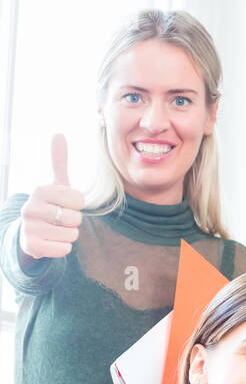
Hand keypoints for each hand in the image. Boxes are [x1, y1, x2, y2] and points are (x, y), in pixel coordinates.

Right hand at [18, 134, 84, 261]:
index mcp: (39, 190)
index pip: (78, 200)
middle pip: (75, 218)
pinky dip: (64, 248)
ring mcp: (29, 228)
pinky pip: (64, 249)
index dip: (78, 205)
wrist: (31, 232)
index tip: (65, 204)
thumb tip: (58, 134)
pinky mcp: (32, 246)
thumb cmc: (50, 205)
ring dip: (69, 235)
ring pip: (71, 235)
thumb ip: (59, 161)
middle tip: (60, 219)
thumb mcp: (56, 184)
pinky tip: (52, 241)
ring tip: (56, 230)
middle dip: (74, 221)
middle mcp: (30, 208)